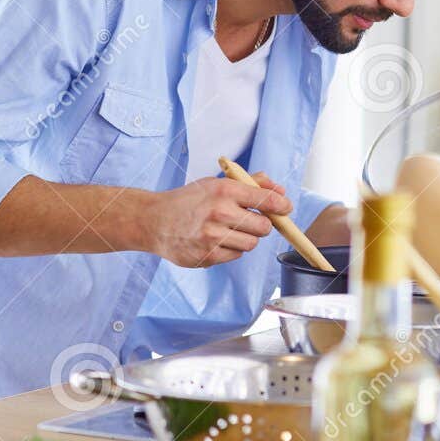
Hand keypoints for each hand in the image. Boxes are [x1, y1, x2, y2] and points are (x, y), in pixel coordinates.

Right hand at [141, 175, 290, 267]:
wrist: (154, 221)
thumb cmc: (188, 200)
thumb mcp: (216, 183)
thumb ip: (250, 184)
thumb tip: (280, 192)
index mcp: (224, 190)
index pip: (266, 200)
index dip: (281, 206)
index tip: (285, 208)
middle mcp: (220, 213)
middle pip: (263, 227)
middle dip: (261, 224)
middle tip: (249, 220)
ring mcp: (213, 237)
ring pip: (251, 243)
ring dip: (246, 238)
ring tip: (228, 230)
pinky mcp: (209, 256)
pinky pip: (236, 255)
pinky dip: (231, 248)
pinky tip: (215, 240)